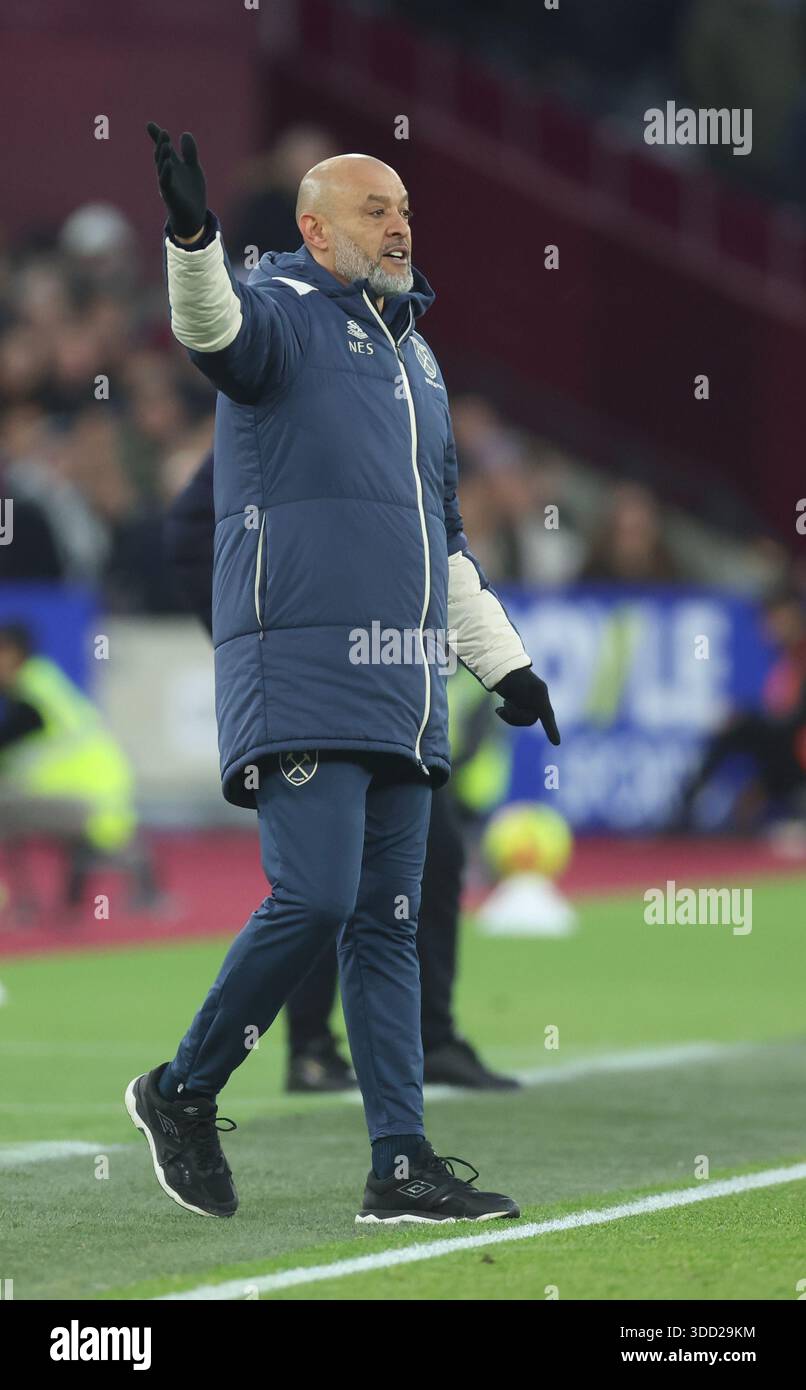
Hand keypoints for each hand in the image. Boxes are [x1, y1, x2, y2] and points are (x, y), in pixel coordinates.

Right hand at [146, 123, 207, 240]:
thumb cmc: (192, 193)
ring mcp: (167, 183)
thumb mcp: (193, 168)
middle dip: (161, 144)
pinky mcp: (170, 195)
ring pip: (162, 167)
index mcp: (172, 165)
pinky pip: (166, 181)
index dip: (157, 136)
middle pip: (161, 155)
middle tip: (163, 132)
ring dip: (163, 155)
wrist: (193, 217)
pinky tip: (168, 163)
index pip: (164, 148)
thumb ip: (189, 152)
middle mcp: (167, 173)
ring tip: (166, 143)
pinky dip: (166, 172)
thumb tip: (185, 133)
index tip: (149, 124)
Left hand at [493, 667, 560, 743]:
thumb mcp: (518, 685)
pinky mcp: (517, 706)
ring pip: (520, 720)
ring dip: (510, 714)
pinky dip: (506, 715)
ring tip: (504, 703)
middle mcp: (536, 702)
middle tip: (507, 703)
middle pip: (529, 720)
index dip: (551, 729)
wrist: (503, 669)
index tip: (556, 743)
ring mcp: (527, 705)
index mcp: (540, 696)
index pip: (547, 716)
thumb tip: (519, 710)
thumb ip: (523, 699)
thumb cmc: (514, 676)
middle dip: (515, 715)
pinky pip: (513, 718)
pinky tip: (499, 710)